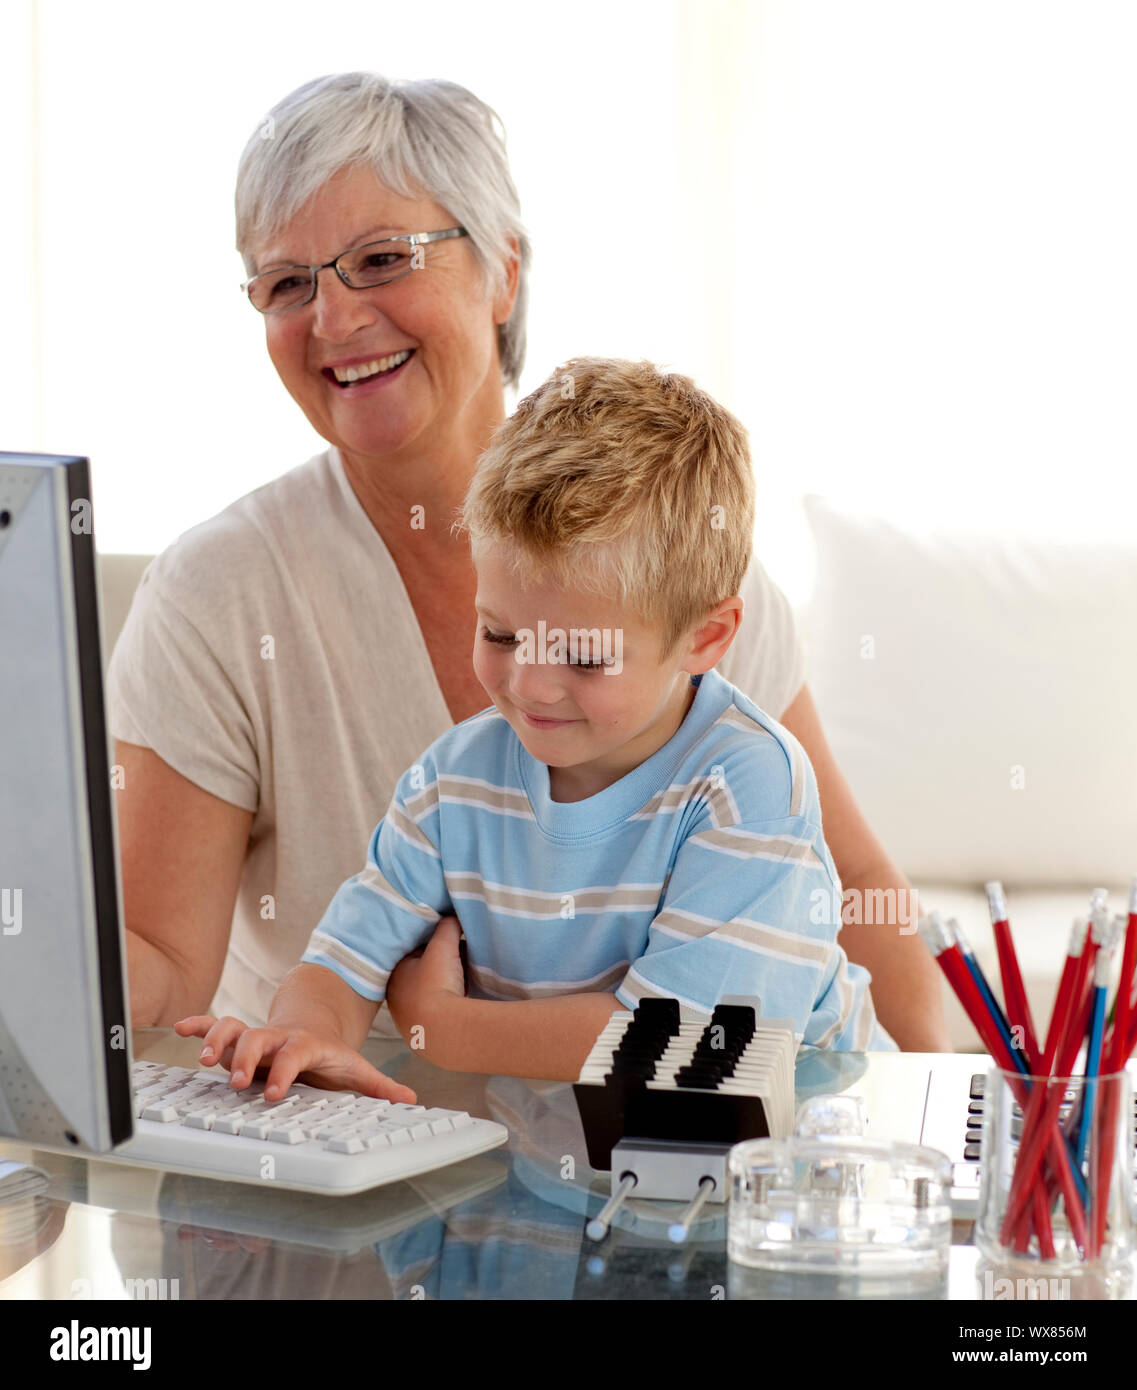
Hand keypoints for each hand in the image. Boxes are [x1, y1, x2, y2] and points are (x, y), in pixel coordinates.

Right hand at [172, 1014, 416, 1103]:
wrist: (312, 1022)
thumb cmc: (329, 1054)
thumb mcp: (354, 1068)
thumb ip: (379, 1085)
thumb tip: (411, 1099)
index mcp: (304, 1045)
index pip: (295, 1054)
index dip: (284, 1071)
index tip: (273, 1092)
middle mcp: (276, 1038)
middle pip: (258, 1038)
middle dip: (246, 1058)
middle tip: (237, 1081)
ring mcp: (255, 1035)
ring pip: (233, 1028)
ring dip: (216, 1039)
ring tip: (202, 1059)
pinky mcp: (238, 1036)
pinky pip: (214, 1026)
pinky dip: (197, 1026)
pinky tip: (180, 1028)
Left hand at [385, 916, 467, 1052]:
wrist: (444, 1030)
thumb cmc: (437, 983)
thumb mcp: (444, 946)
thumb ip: (448, 925)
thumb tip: (454, 914)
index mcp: (394, 975)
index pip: (413, 952)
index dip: (432, 944)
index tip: (449, 940)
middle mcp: (396, 998)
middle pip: (422, 974)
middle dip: (440, 965)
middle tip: (461, 958)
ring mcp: (410, 1019)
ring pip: (430, 994)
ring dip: (446, 986)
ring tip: (465, 979)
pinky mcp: (426, 1035)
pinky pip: (438, 1012)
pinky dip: (449, 1004)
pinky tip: (462, 1001)